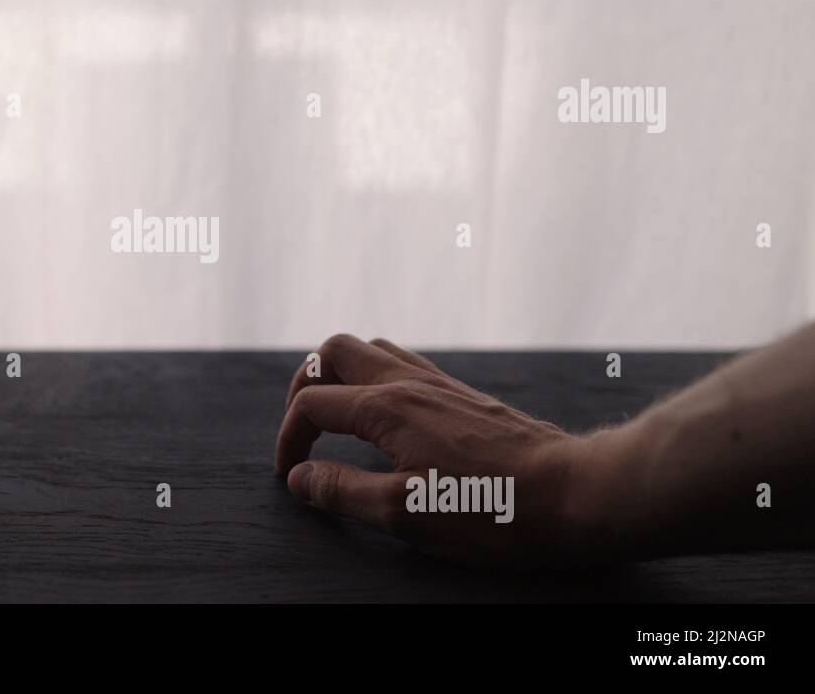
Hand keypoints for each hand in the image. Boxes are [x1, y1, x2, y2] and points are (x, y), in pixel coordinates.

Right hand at [275, 333, 588, 565]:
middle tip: (300, 427)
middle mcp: (409, 383)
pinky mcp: (462, 395)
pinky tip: (385, 416)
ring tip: (335, 417)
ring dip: (341, 375)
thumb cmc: (491, 510)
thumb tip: (301, 477)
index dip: (288, 439)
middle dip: (304, 384)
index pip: (313, 405)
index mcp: (388, 408)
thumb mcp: (404, 513)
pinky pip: (405, 363)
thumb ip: (342, 491)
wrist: (572, 493)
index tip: (290, 474)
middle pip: (334, 351)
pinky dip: (377, 379)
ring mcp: (439, 384)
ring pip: (372, 348)